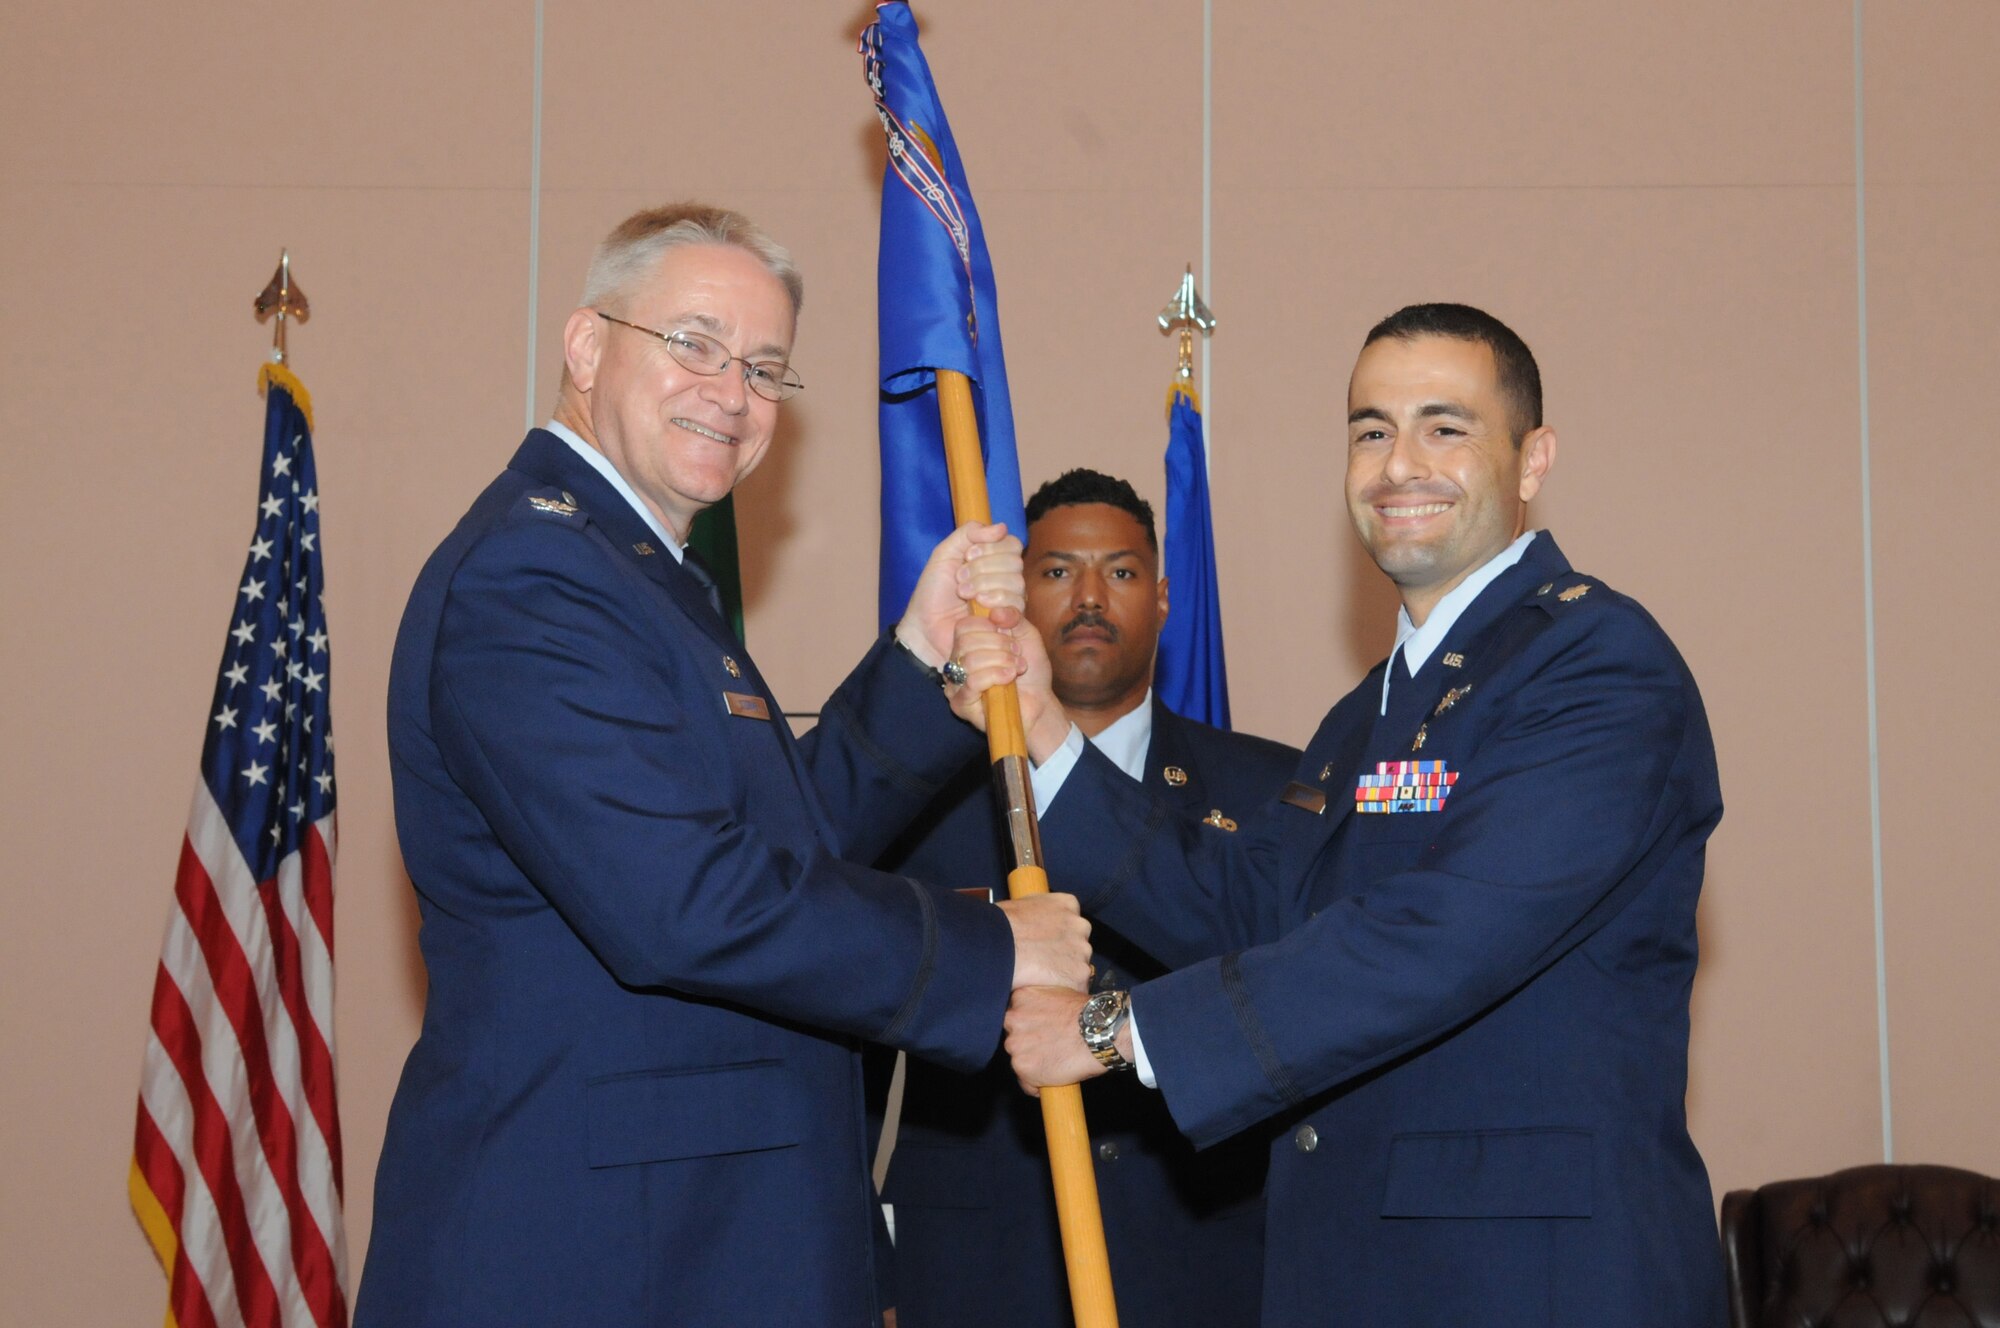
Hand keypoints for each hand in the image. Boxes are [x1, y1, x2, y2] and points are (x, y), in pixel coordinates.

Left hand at [893, 522, 1024, 667]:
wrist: (926, 626)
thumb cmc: (934, 592)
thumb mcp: (945, 554)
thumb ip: (968, 533)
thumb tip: (1001, 527)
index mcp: (993, 559)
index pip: (1011, 544)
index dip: (991, 548)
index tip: (967, 556)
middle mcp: (1005, 578)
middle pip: (1014, 562)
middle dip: (983, 568)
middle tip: (959, 579)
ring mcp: (1009, 600)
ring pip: (1016, 582)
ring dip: (985, 585)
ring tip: (963, 594)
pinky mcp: (1009, 621)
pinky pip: (1016, 604)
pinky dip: (996, 601)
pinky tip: (978, 606)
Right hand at [944, 613, 1069, 763]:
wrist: (1039, 704)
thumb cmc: (1031, 672)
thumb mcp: (1026, 636)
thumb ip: (1013, 617)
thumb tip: (995, 612)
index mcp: (968, 644)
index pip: (964, 625)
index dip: (988, 625)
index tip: (1011, 635)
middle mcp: (957, 662)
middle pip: (965, 640)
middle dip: (998, 644)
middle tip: (1016, 653)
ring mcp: (955, 684)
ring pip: (969, 660)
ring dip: (1000, 660)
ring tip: (1016, 667)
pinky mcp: (960, 704)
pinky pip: (971, 682)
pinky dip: (995, 675)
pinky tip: (1009, 677)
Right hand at [997, 893, 1091, 991]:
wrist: (997, 945)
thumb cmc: (999, 926)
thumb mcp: (1022, 906)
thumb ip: (1037, 914)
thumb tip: (1031, 923)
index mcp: (1067, 904)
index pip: (1071, 921)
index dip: (1056, 935)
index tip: (1044, 944)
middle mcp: (1080, 925)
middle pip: (1077, 943)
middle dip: (1063, 954)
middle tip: (1041, 962)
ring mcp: (1082, 950)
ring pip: (1077, 966)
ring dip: (1062, 973)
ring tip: (1039, 976)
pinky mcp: (1079, 974)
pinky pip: (1075, 986)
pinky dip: (1062, 989)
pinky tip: (1043, 987)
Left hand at [1004, 985, 1103, 1096]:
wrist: (1099, 1032)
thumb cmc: (1087, 1014)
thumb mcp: (1059, 993)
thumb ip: (1041, 1003)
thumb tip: (1041, 1016)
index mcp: (1020, 998)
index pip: (1016, 1016)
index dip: (1029, 1027)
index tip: (1042, 1032)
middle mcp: (1012, 1020)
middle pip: (1015, 1037)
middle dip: (1029, 1045)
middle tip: (1050, 1048)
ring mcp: (1016, 1044)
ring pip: (1019, 1060)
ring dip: (1034, 1064)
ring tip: (1056, 1062)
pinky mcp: (1022, 1067)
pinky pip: (1027, 1083)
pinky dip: (1038, 1085)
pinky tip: (1054, 1077)